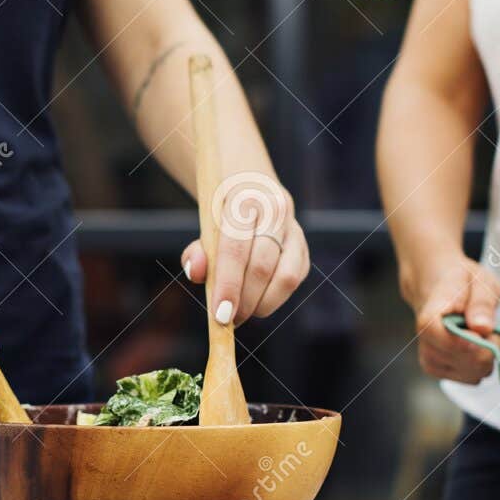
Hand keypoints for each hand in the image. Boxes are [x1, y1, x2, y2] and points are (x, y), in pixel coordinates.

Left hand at [182, 178, 309, 324]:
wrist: (249, 179)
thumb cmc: (222, 211)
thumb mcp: (204, 224)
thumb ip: (196, 251)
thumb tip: (198, 272)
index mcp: (244, 200)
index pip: (235, 249)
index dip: (229, 286)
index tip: (220, 316)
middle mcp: (275, 209)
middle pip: (262, 267)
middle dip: (245, 301)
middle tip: (228, 319)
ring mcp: (294, 227)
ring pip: (286, 276)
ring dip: (264, 304)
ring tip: (243, 312)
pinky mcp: (303, 245)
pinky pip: (295, 278)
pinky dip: (276, 296)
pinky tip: (258, 298)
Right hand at [406, 256, 499, 382]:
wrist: (437, 287)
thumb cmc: (460, 283)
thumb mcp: (480, 281)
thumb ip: (482, 302)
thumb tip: (483, 328)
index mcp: (430, 318)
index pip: (445, 341)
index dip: (472, 343)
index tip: (486, 329)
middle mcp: (425, 344)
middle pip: (468, 362)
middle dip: (489, 346)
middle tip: (489, 324)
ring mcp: (430, 361)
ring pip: (473, 374)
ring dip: (487, 356)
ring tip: (481, 333)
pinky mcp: (439, 371)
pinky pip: (472, 378)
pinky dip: (481, 364)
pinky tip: (476, 346)